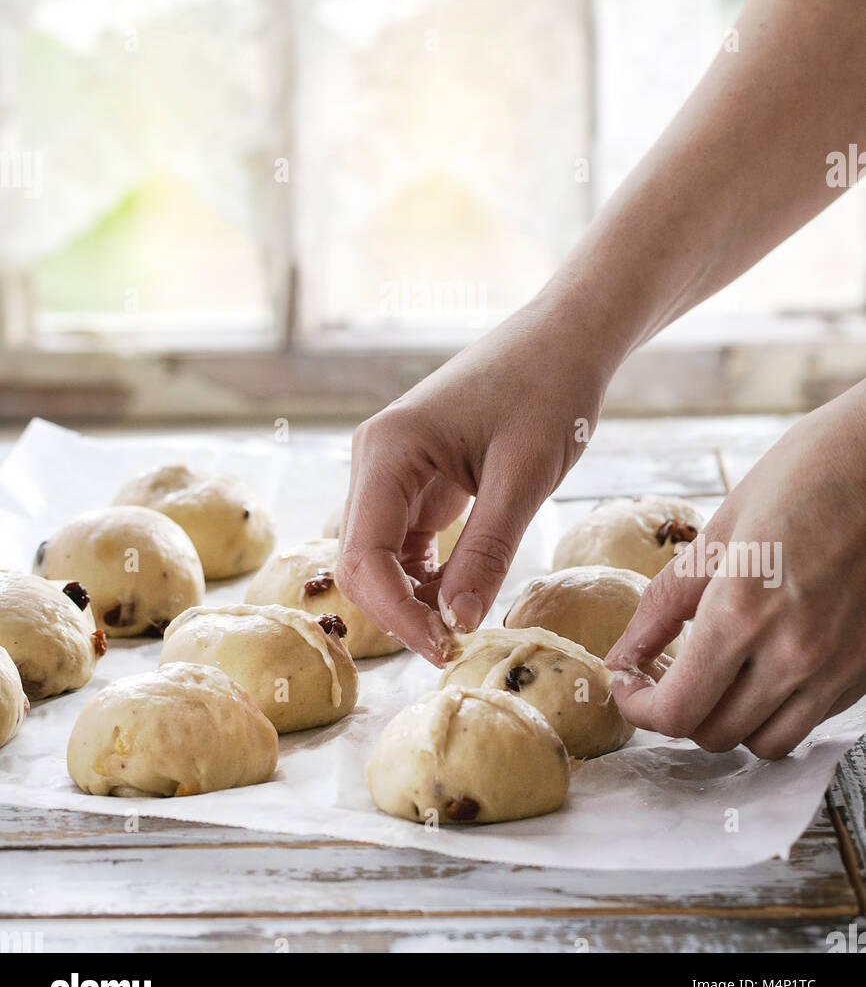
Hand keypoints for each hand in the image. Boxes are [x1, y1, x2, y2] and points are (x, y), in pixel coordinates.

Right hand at [337, 285, 608, 663]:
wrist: (566, 338)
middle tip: (456, 646)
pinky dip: (428, 574)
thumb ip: (487, 551)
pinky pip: (405, 540)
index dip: (398, 615)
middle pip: (360, 560)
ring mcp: (391, 467)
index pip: (364, 557)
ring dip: (413, 597)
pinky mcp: (415, 476)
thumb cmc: (550, 390)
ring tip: (464, 623)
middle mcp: (375, 458)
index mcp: (387, 451)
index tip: (447, 648)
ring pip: (379, 555)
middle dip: (401, 610)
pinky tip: (464, 590)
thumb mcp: (526, 477)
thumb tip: (456, 622)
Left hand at [606, 384, 865, 757]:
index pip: (678, 710)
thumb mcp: (721, 530)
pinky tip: (767, 662)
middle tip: (664, 675)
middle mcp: (794, 654)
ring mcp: (839, 668)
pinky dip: (779, 706)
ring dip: (731, 720)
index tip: (628, 685)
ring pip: (767, 742)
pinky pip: (810, 718)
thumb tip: (623, 654)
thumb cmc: (805, 475)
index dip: (640, 709)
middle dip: (679, 713)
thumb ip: (666, 603)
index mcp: (743, 611)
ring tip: (717, 676)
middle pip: (716, 735)